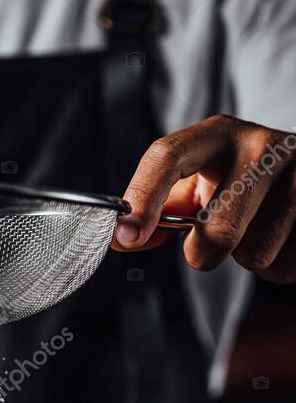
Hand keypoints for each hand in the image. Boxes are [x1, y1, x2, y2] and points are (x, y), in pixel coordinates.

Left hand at [111, 114, 295, 282]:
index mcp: (218, 135)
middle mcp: (261, 146)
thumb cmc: (238, 183)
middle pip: (217, 232)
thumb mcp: (199, 184)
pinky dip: (277, 266)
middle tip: (214, 237)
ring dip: (248, 259)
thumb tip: (122, 239)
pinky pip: (284, 267)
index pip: (168, 156)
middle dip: (205, 252)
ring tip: (258, 228)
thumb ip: (158, 209)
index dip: (142, 198)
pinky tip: (282, 236)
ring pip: (254, 256)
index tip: (125, 236)